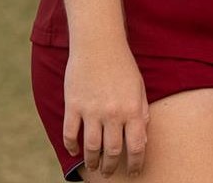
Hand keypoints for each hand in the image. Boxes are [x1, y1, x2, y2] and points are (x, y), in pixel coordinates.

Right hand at [63, 40, 149, 176]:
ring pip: (91, 147)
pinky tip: (75, 151)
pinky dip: (71, 146)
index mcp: (132, 109)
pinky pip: (70, 134)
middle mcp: (113, 113)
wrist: (99, 43)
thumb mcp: (139, 87)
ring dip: (93, 161)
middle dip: (112, 167)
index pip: (137, 146)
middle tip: (110, 172)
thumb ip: (141, 112)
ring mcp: (91, 111)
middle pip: (113, 151)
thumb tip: (142, 137)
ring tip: (94, 166)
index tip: (135, 171)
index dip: (137, 163)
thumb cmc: (122, 65)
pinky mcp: (73, 105)